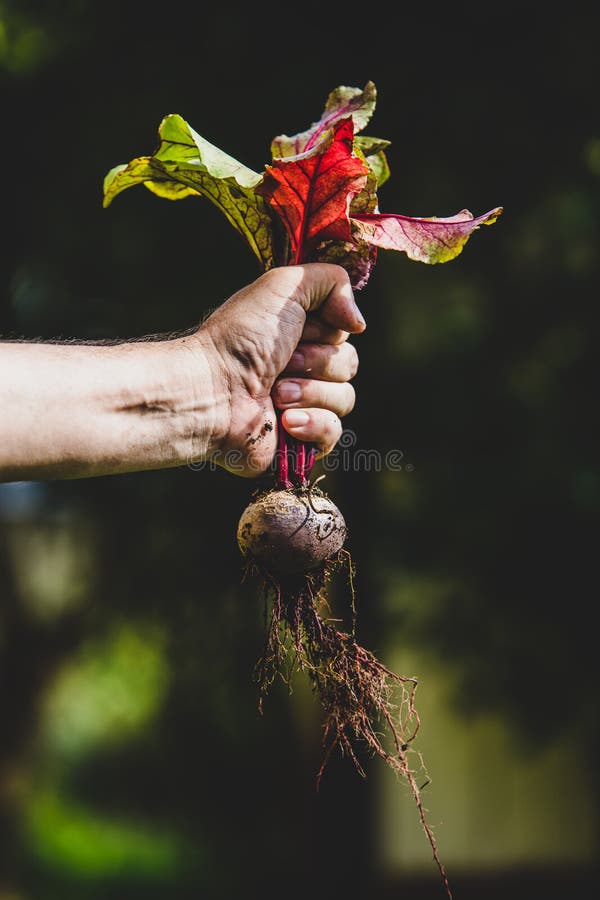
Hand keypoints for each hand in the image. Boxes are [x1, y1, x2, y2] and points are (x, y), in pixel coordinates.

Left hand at [198, 263, 365, 476]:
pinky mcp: (299, 440)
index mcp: (297, 333)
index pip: (344, 332)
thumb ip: (332, 281)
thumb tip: (359, 324)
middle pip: (349, 364)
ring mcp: (301, 405)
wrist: (211, 392)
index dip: (327, 330)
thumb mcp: (284, 286)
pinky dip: (312, 424)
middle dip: (318, 362)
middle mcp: (300, 368)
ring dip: (311, 392)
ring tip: (276, 394)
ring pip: (346, 399)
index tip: (300, 329)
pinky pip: (333, 433)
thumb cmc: (239, 339)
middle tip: (283, 363)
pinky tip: (285, 422)